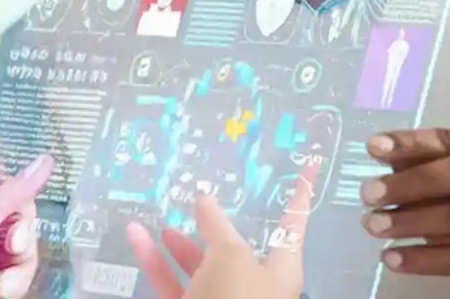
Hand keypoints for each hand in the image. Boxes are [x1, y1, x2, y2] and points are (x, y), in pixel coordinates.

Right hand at [127, 157, 319, 298]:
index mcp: (280, 270)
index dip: (300, 193)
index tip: (311, 163)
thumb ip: (217, 224)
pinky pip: (173, 282)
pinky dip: (155, 260)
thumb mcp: (230, 255)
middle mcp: (253, 286)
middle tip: (209, 195)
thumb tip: (204, 199)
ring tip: (165, 220)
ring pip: (201, 265)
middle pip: (238, 245)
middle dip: (219, 223)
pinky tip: (137, 235)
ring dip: (181, 243)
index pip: (292, 223)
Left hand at [361, 128, 449, 298]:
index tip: (373, 147)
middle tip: (368, 194)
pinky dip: (426, 259)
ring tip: (374, 226)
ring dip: (411, 221)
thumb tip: (378, 151)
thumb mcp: (449, 189)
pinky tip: (393, 258)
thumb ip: (417, 170)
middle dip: (410, 182)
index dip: (411, 142)